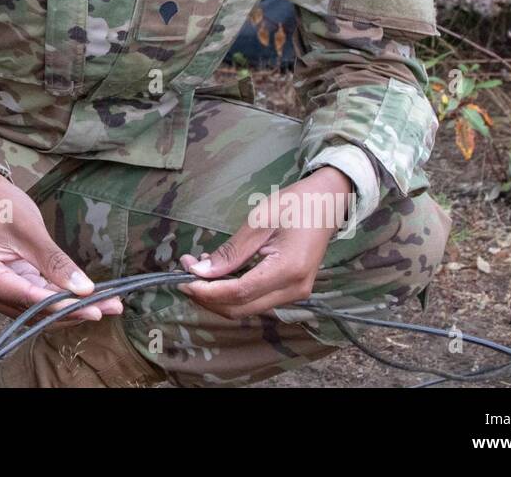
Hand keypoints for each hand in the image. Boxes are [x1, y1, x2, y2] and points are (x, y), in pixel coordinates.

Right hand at [0, 171, 121, 323]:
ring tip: (108, 303)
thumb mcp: (30, 229)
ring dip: (71, 308)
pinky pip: (34, 302)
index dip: (64, 306)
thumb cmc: (0, 205)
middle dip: (74, 309)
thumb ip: (55, 262)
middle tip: (112, 306)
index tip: (96, 309)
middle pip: (34, 310)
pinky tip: (88, 298)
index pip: (28, 299)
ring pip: (37, 310)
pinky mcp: (4, 292)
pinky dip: (60, 300)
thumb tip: (85, 289)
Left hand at [178, 167, 353, 318]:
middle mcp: (294, 289)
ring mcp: (295, 293)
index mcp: (288, 269)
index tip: (183, 279)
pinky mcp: (291, 290)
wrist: (327, 202)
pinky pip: (256, 300)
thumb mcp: (259, 220)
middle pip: (241, 309)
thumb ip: (232, 250)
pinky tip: (218, 274)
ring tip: (197, 271)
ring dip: (218, 296)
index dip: (208, 291)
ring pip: (247, 308)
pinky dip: (232, 292)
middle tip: (183, 276)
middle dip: (208, 297)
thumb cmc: (295, 204)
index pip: (239, 293)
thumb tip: (201, 271)